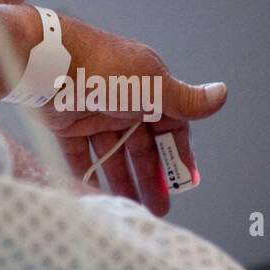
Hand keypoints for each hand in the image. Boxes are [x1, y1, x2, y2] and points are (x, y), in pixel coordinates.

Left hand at [50, 16, 226, 216]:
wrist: (47, 61)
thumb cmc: (104, 68)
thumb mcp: (151, 86)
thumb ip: (185, 100)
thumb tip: (222, 94)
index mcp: (148, 87)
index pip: (170, 126)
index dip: (177, 153)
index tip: (184, 181)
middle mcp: (123, 99)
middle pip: (141, 145)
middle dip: (150, 176)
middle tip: (157, 208)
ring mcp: (94, 111)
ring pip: (112, 153)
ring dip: (121, 180)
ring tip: (128, 207)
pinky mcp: (67, 123)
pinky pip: (81, 154)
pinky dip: (88, 173)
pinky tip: (96, 194)